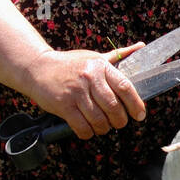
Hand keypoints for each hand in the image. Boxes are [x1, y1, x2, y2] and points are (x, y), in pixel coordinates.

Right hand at [23, 42, 146, 139]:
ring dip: (104, 128)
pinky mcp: (63, 105)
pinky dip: (88, 133)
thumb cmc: (70, 64)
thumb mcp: (94, 57)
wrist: (38, 67)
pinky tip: (89, 130)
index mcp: (100, 66)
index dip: (135, 104)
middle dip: (120, 120)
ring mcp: (75, 92)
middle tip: (119, 123)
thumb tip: (142, 46)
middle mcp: (89, 78)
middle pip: (113, 106)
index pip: (125, 87)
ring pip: (98, 119)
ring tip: (104, 127)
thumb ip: (118, 55)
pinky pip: (81, 126)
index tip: (140, 115)